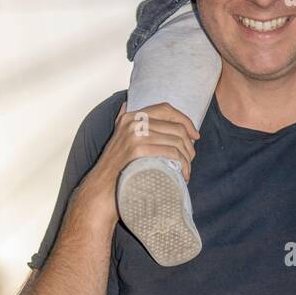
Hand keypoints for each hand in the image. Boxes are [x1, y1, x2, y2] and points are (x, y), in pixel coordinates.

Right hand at [80, 101, 199, 218]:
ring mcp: (135, 136)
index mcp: (130, 116)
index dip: (184, 120)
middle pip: (175, 127)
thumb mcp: (115, 137)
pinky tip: (183, 175)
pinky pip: (171, 153)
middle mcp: (133, 122)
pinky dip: (182, 164)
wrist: (100, 190)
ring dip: (187, 158)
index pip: (166, 109)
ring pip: (176, 141)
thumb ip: (122, 119)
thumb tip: (126, 104)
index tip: (195, 135)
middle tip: (190, 160)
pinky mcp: (138, 151)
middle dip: (189, 145)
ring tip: (187, 170)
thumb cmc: (113, 168)